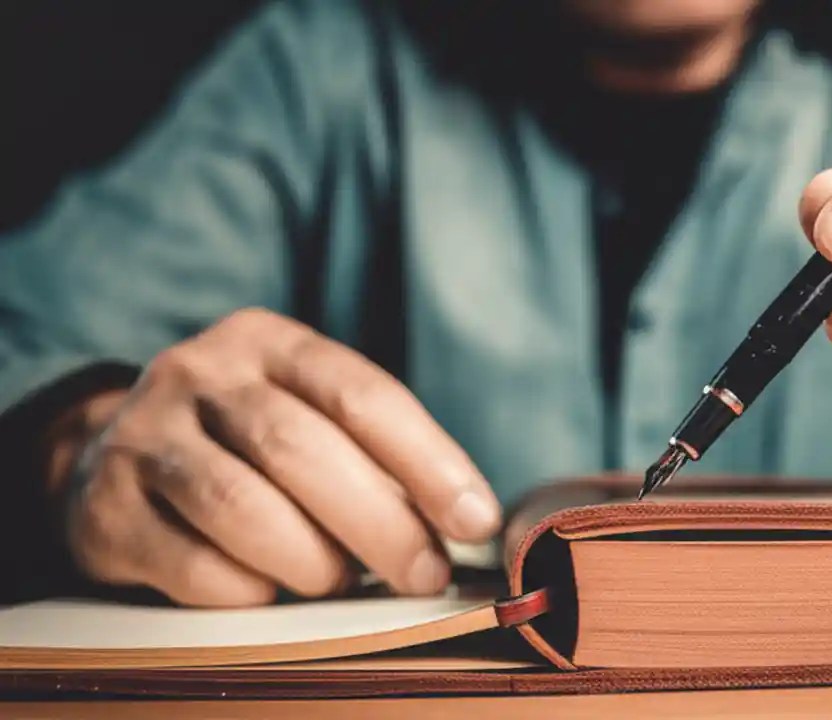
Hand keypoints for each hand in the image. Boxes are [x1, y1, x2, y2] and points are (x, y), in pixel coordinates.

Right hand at [49, 308, 499, 606]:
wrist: (112, 452)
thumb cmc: (248, 443)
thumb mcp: (309, 417)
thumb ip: (378, 457)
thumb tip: (464, 524)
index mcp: (270, 343)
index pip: (361, 394)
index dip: (428, 460)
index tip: (476, 519)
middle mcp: (200, 374)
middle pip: (300, 449)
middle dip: (380, 523)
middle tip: (423, 574)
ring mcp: (142, 436)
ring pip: (238, 505)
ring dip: (310, 559)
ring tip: (339, 580)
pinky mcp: (103, 508)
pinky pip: (188, 564)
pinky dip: (246, 589)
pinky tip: (268, 590)